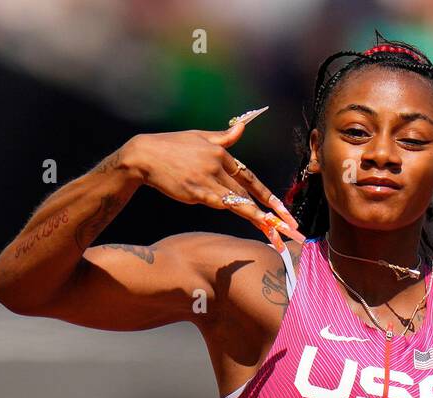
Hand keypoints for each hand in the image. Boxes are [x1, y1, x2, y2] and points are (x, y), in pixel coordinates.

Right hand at [118, 114, 304, 252]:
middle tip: (289, 229)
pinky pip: (222, 205)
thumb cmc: (170, 147)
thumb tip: (241, 127)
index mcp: (221, 154)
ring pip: (239, 202)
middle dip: (270, 213)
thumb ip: (224, 137)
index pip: (250, 178)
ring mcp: (208, 180)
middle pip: (248, 194)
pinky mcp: (196, 192)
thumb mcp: (200, 138)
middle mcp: (218, 166)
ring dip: (260, 219)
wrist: (144, 156)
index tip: (282, 211)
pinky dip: (238, 213)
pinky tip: (254, 224)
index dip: (268, 196)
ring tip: (276, 235)